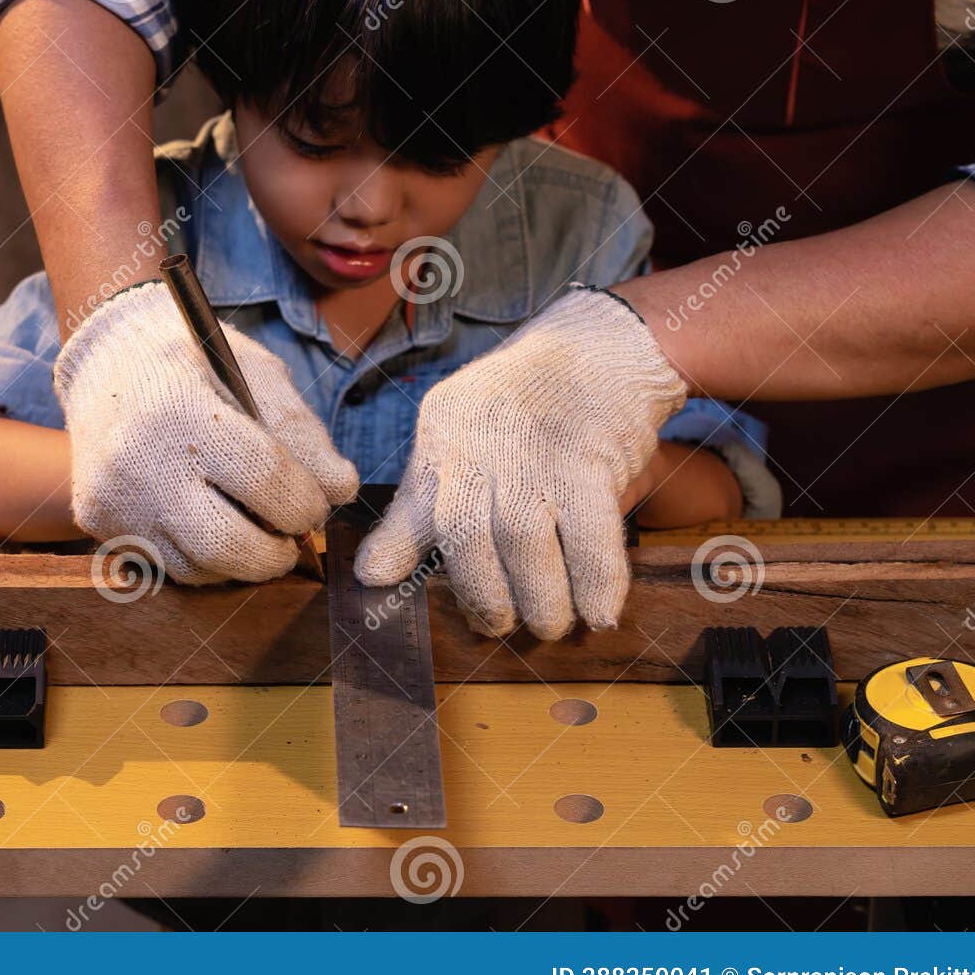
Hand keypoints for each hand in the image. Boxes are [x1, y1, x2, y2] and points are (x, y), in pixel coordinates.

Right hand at [55, 282, 358, 582]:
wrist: (105, 358)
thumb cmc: (193, 361)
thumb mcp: (253, 371)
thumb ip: (300, 430)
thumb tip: (340, 490)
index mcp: (181, 410)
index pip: (264, 480)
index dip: (306, 504)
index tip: (316, 506)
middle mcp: (140, 461)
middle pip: (227, 544)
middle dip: (276, 554)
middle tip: (291, 540)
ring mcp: (114, 499)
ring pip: (198, 568)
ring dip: (241, 562)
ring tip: (255, 532)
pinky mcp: (99, 522)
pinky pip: (166, 566)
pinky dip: (203, 560)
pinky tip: (213, 527)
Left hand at [354, 286, 686, 638]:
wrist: (604, 348)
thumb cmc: (524, 410)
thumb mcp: (461, 438)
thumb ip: (420, 506)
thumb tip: (371, 574)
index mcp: (444, 429)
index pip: (414, 499)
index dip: (396, 545)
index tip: (375, 580)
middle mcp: (482, 436)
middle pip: (465, 530)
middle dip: (482, 595)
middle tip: (496, 625)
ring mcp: (537, 448)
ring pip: (524, 542)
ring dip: (540, 600)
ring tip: (548, 624)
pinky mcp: (593, 460)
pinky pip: (593, 536)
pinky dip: (596, 583)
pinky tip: (600, 613)